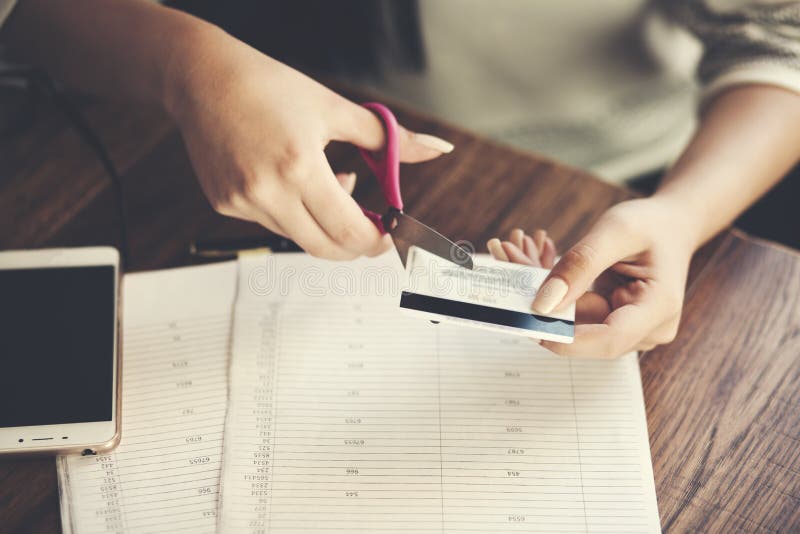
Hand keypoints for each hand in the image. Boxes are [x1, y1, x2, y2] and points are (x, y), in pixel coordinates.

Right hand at [165, 30, 452, 258]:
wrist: (202, 79)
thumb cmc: (270, 87)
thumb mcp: (335, 109)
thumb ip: (390, 139)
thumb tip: (439, 150)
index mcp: (300, 167)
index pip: (350, 231)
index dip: (377, 240)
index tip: (389, 232)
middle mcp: (267, 192)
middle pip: (326, 249)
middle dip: (355, 244)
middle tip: (369, 225)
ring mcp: (243, 203)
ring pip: (299, 237)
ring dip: (323, 224)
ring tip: (328, 185)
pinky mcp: (225, 205)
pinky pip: (272, 224)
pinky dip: (293, 213)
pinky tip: (292, 182)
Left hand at [488, 198, 695, 356]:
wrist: (669, 225)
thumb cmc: (651, 225)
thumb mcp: (616, 231)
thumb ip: (580, 265)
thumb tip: (544, 305)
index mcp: (659, 309)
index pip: (609, 340)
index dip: (566, 340)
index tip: (527, 322)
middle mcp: (645, 329)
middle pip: (582, 331)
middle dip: (541, 302)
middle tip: (507, 258)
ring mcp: (627, 329)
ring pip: (570, 322)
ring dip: (539, 291)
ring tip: (515, 250)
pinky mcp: (608, 322)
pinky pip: (570, 312)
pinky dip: (550, 288)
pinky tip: (533, 259)